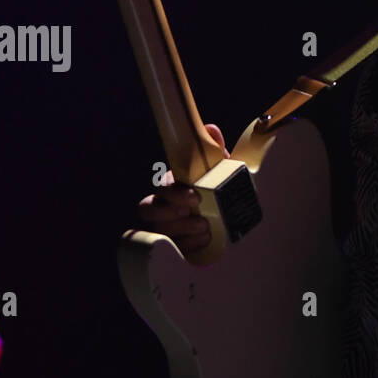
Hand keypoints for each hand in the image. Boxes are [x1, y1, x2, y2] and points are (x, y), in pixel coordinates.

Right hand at [136, 124, 230, 254]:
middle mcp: (164, 206)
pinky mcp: (175, 246)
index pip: (161, 187)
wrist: (230, 218)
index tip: (194, 196)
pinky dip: (189, 245)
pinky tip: (205, 240)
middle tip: (192, 213)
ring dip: (182, 230)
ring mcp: (166, 227)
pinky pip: (172, 248)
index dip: (173, 193)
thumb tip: (211, 129)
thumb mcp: (221, 170)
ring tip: (205, 227)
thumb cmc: (219, 190)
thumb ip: (214, 152)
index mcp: (173, 186)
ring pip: (159, 230)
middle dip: (168, 212)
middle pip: (148, 210)